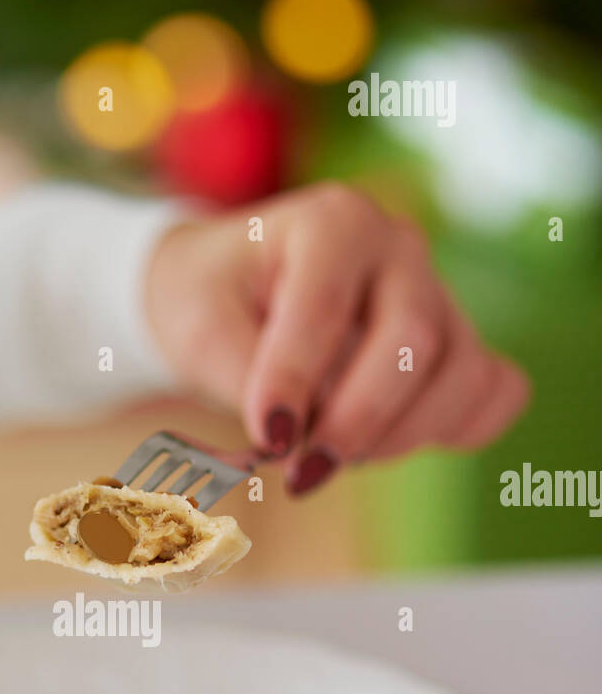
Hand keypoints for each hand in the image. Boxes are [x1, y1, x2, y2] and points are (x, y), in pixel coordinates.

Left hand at [145, 182, 529, 494]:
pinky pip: (495, 391)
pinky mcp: (455, 343)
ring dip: (399, 437)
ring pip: (462, 373)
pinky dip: (456, 429)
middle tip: (303, 471)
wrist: (227, 292)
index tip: (267, 440)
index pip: (327, 307)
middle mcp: (398, 248)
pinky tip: (387, 445)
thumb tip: (289, 435)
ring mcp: (437, 294)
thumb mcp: (198, 328)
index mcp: (332, 223)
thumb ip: (242, 376)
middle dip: (356, 421)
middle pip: (412, 342)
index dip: (296, 381)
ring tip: (333, 456)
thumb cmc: (208, 302)